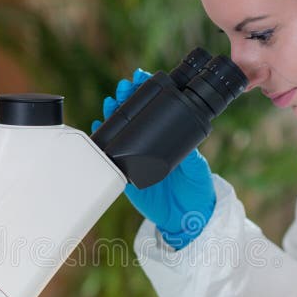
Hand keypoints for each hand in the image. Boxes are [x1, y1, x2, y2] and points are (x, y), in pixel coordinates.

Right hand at [92, 69, 215, 249]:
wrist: (187, 218)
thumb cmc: (197, 189)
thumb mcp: (198, 170)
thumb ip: (193, 160)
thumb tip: (188, 150)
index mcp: (168, 138)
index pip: (156, 109)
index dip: (148, 93)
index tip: (142, 78)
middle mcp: (150, 145)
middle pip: (135, 115)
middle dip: (128, 98)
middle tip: (124, 86)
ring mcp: (137, 158)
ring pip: (121, 131)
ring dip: (114, 114)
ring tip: (111, 101)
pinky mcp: (126, 175)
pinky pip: (111, 156)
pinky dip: (103, 141)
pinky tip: (99, 126)